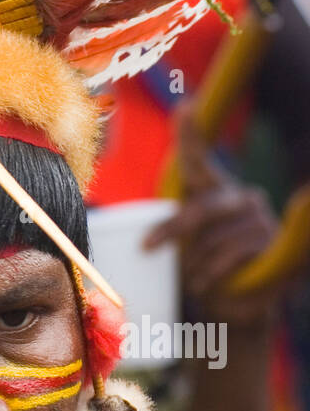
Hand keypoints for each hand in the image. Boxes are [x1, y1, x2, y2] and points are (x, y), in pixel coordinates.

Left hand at [143, 106, 279, 327]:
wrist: (238, 303)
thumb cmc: (203, 265)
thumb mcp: (183, 244)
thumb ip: (170, 233)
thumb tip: (139, 244)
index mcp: (214, 192)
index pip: (198, 160)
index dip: (191, 134)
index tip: (184, 107)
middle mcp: (240, 197)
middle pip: (200, 209)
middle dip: (171, 230)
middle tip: (147, 247)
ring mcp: (260, 218)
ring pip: (212, 239)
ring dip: (194, 264)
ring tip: (193, 278)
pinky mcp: (271, 243)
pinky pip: (231, 256)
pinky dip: (212, 274)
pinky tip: (207, 284)